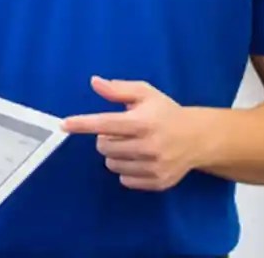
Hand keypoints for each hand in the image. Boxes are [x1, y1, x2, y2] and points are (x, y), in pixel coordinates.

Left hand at [62, 76, 205, 191]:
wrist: (198, 138)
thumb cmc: (166, 112)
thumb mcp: (145, 94)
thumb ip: (118, 89)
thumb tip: (94, 82)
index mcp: (143, 122)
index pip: (105, 123)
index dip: (83, 124)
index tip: (64, 124)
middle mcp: (149, 146)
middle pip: (104, 147)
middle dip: (104, 138)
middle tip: (119, 132)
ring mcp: (154, 167)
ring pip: (112, 165)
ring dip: (114, 155)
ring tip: (129, 145)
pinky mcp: (158, 182)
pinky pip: (125, 180)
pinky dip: (125, 170)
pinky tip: (138, 159)